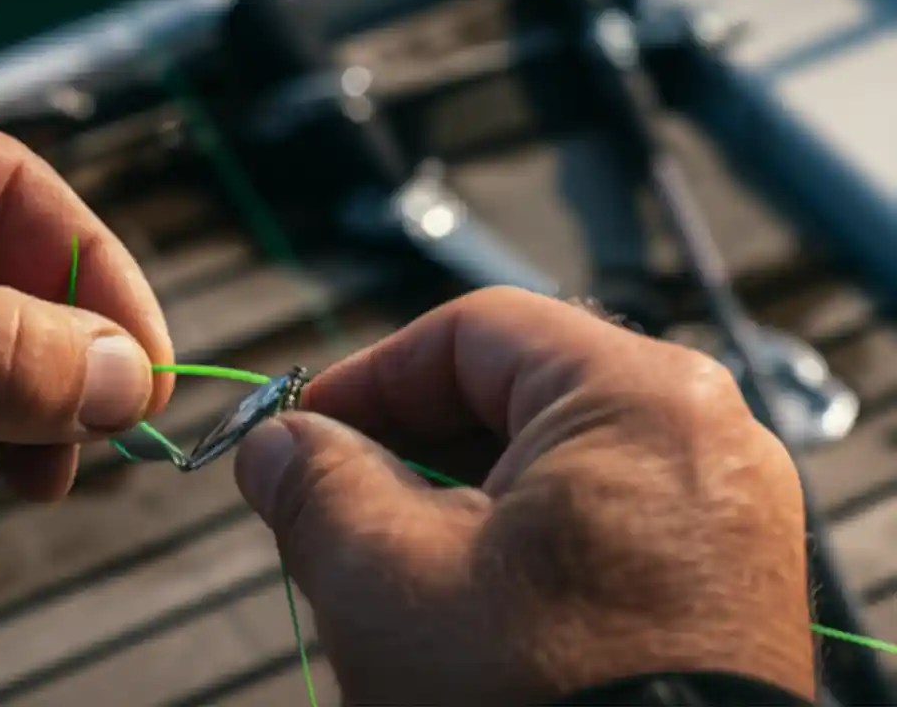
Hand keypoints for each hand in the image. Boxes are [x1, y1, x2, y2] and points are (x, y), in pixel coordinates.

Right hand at [234, 288, 812, 704]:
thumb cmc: (528, 701)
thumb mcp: (384, 579)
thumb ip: (315, 484)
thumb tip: (273, 446)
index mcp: (639, 396)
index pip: (474, 333)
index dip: (368, 376)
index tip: (299, 431)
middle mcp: (708, 435)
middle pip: (518, 394)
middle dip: (407, 444)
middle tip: (330, 500)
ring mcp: (728, 514)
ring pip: (555, 462)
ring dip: (454, 497)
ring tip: (386, 562)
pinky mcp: (724, 585)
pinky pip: (602, 520)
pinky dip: (519, 541)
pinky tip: (463, 602)